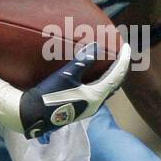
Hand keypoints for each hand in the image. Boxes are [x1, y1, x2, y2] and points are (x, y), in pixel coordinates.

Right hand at [0, 40, 131, 137]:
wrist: (33, 114)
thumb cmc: (49, 95)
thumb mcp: (66, 76)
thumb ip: (82, 61)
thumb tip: (96, 46)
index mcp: (96, 96)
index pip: (116, 76)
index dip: (124, 61)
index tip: (127, 47)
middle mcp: (96, 104)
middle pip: (115, 85)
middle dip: (121, 69)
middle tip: (122, 55)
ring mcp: (88, 108)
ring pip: (107, 91)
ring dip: (112, 77)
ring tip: (112, 64)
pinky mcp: (80, 109)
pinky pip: (99, 93)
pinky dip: (103, 83)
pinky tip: (97, 77)